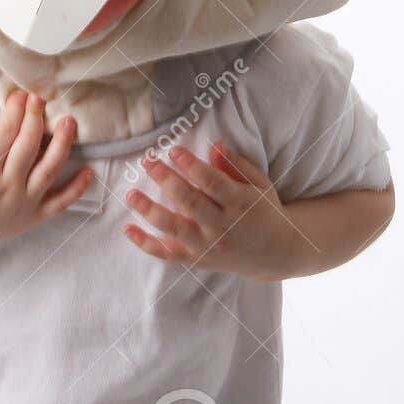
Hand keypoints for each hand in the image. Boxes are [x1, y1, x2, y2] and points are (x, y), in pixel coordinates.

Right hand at [0, 90, 91, 268]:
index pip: (5, 131)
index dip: (15, 109)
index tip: (20, 95)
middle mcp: (6, 187)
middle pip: (28, 144)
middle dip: (36, 117)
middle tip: (40, 98)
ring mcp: (23, 203)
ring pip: (49, 169)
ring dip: (62, 143)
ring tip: (69, 122)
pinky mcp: (34, 217)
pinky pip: (61, 203)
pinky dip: (77, 188)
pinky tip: (89, 170)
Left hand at [124, 142, 303, 279]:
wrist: (275, 252)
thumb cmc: (264, 209)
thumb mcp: (258, 184)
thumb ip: (236, 165)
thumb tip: (214, 144)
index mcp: (240, 203)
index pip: (212, 183)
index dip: (192, 166)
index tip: (174, 149)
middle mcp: (223, 226)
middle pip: (189, 202)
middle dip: (166, 180)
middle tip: (147, 161)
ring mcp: (208, 246)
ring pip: (175, 229)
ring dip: (150, 211)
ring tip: (130, 194)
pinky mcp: (197, 259)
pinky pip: (168, 254)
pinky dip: (146, 244)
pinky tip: (128, 229)